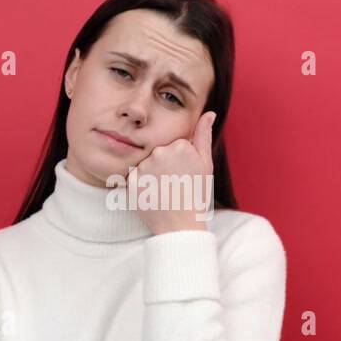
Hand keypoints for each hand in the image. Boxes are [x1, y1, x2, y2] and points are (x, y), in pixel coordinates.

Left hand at [133, 111, 216, 234]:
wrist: (180, 226)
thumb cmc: (196, 195)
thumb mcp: (205, 165)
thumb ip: (203, 136)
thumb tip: (209, 113)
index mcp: (179, 146)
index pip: (174, 144)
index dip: (179, 160)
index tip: (184, 174)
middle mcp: (160, 153)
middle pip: (158, 152)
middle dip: (164, 165)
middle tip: (174, 184)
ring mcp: (144, 167)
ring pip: (145, 163)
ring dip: (151, 174)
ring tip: (164, 190)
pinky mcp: (131, 182)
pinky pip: (134, 177)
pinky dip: (141, 185)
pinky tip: (153, 195)